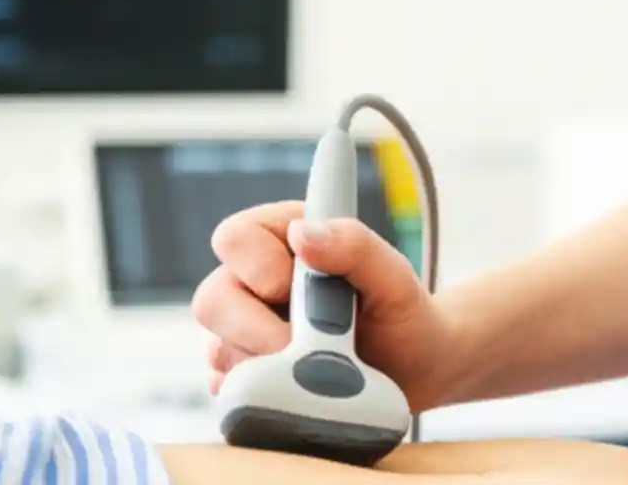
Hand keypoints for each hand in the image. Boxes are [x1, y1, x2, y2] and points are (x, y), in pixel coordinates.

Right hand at [192, 201, 460, 412]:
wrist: (415, 371)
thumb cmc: (404, 315)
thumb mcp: (394, 277)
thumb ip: (355, 246)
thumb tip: (301, 234)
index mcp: (285, 239)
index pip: (234, 238)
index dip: (256, 266)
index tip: (292, 288)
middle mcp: (254, 282)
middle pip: (212, 299)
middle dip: (258, 330)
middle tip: (306, 346)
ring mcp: (244, 331)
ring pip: (217, 350)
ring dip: (268, 365)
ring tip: (319, 367)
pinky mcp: (244, 374)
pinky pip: (226, 389)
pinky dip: (262, 394)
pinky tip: (299, 388)